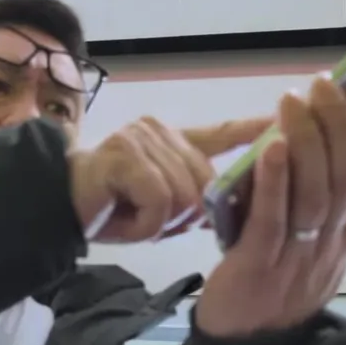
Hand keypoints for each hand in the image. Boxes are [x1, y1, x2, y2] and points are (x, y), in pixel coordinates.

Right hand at [69, 116, 272, 243]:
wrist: (58, 206)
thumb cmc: (112, 207)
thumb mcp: (163, 202)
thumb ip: (199, 194)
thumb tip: (243, 200)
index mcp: (175, 138)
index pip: (223, 132)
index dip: (256, 130)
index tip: (287, 120)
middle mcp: (161, 130)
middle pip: (205, 184)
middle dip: (184, 217)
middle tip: (150, 221)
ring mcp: (141, 138)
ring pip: (185, 196)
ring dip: (161, 223)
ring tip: (134, 219)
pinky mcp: (125, 155)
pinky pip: (161, 202)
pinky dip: (146, 224)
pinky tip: (125, 219)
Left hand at [195, 77, 345, 337]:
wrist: (245, 343)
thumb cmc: (267, 278)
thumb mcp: (297, 234)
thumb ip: (302, 194)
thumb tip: (299, 135)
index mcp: (340, 232)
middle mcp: (329, 243)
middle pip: (342, 178)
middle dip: (336, 125)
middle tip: (322, 83)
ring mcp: (298, 259)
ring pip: (314, 196)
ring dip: (306, 143)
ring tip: (292, 102)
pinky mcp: (260, 270)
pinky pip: (273, 222)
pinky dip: (274, 182)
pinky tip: (270, 148)